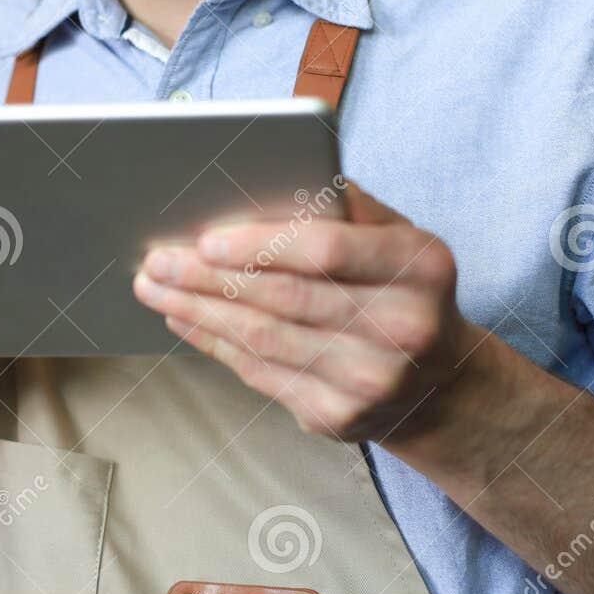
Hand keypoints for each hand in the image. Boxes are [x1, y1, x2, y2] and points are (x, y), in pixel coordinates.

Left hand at [131, 181, 476, 445]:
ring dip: (197, 309)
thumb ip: (350, 207)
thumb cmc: (404, 291)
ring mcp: (369, 380)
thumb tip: (278, 176)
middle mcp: (401, 327)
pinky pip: (259, 373)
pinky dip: (213, 342)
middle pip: (284, 298)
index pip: (328, 251)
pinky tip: (183, 318)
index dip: (261, 245)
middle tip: (158, 259)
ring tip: (154, 285)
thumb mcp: (400, 238)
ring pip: (262, 338)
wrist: (439, 386)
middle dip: (208, 277)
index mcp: (420, 268)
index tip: (207, 238)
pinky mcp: (337, 417)